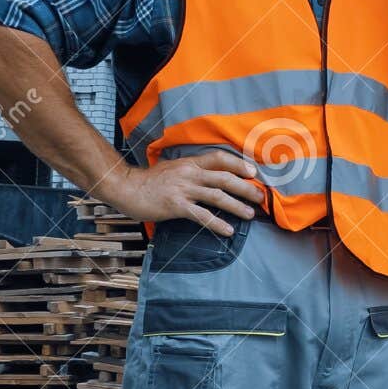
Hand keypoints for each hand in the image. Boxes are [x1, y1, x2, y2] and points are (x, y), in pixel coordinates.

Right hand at [100, 149, 262, 236]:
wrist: (126, 188)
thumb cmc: (148, 181)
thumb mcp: (173, 168)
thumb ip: (190, 171)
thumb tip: (208, 177)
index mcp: (190, 163)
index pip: (220, 157)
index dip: (239, 163)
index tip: (254, 172)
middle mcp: (190, 173)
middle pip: (225, 177)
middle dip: (246, 187)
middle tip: (261, 196)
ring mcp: (184, 189)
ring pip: (218, 196)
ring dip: (237, 205)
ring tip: (250, 214)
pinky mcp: (177, 206)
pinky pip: (202, 215)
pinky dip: (217, 223)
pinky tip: (228, 231)